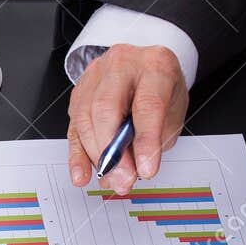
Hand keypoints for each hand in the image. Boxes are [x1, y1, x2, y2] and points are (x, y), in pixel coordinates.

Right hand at [67, 44, 188, 190]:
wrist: (146, 70)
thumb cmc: (161, 91)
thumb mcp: (172, 113)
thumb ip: (154, 140)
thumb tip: (132, 169)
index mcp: (155, 65)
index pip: (147, 105)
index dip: (146, 141)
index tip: (146, 170)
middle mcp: (122, 64)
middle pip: (107, 109)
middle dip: (113, 152)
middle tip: (123, 179)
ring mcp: (95, 75)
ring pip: (85, 118)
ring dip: (95, 156)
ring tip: (109, 179)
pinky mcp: (78, 92)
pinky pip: (73, 126)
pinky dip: (77, 154)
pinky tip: (82, 173)